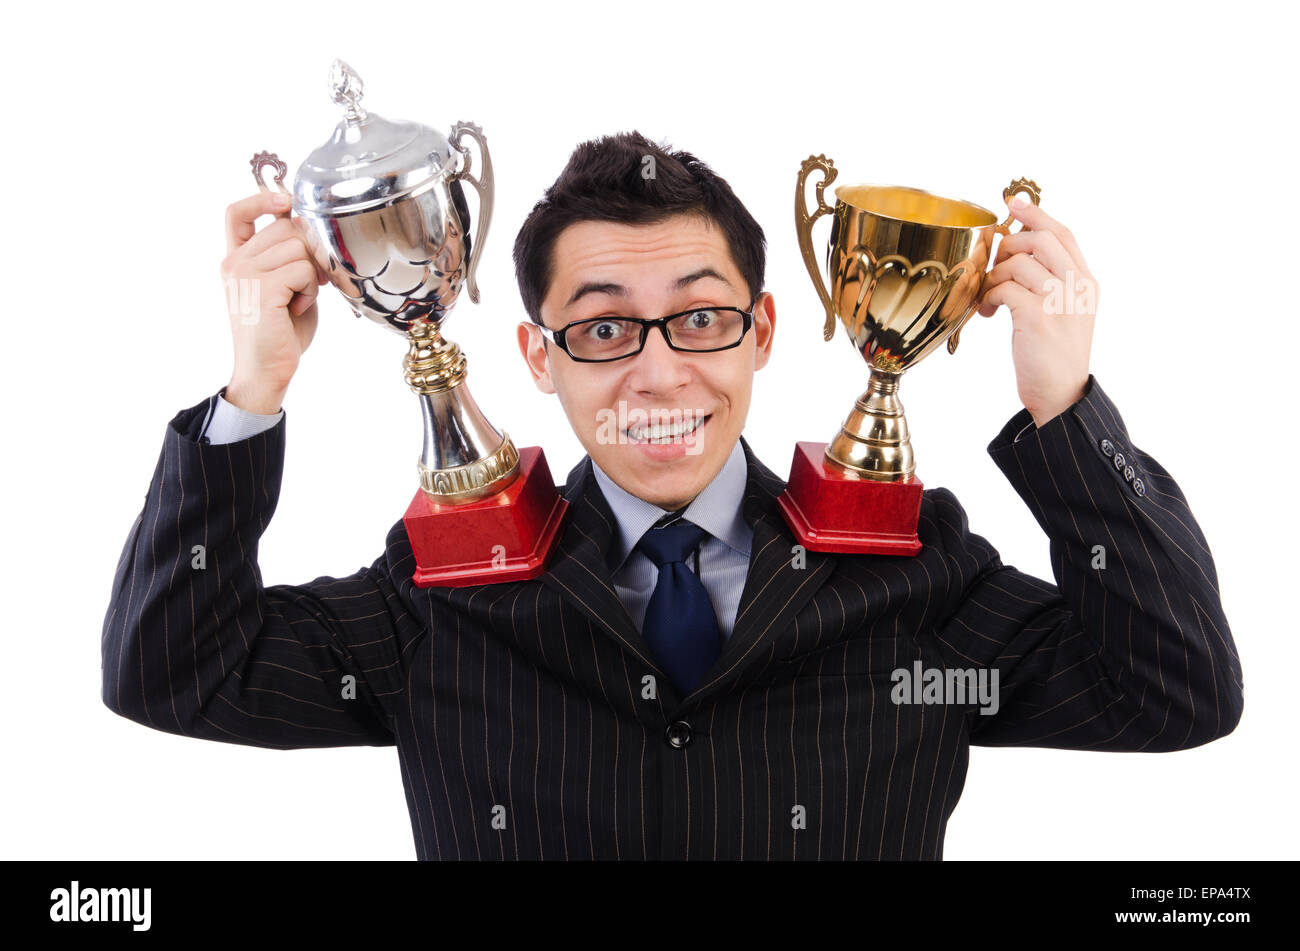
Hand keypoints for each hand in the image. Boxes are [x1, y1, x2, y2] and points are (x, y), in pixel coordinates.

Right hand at [219, 191, 328, 413]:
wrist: (266, 370)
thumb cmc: (280, 332)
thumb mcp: (284, 286)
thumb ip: (289, 258)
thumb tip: (308, 228)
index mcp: (236, 260)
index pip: (237, 213)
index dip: (261, 198)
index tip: (285, 201)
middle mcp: (234, 262)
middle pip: (284, 226)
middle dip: (308, 250)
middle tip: (310, 280)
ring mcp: (244, 273)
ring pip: (298, 247)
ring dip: (311, 275)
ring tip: (298, 299)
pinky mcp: (261, 287)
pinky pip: (302, 270)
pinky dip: (309, 290)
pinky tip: (296, 308)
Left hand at [977, 198, 1096, 426]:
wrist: (1061, 396)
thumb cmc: (1054, 356)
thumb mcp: (1064, 313)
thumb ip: (1051, 282)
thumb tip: (1016, 251)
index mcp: (1087, 282)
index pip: (1064, 233)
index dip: (1037, 214)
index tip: (1013, 202)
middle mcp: (1079, 287)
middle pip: (1041, 239)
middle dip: (1009, 244)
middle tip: (994, 264)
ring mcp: (1061, 302)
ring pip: (1019, 263)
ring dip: (994, 276)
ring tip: (988, 297)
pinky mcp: (1039, 318)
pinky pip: (1005, 289)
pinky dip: (989, 297)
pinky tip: (987, 313)